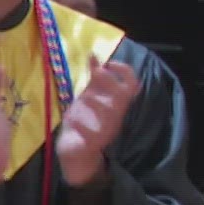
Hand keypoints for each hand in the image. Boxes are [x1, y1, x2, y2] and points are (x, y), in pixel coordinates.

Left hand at [55, 56, 138, 187]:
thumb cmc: (84, 119)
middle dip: (110, 80)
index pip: (132, 83)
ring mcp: (106, 128)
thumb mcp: (89, 96)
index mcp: (116, 103)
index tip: (108, 63)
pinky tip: (71, 119)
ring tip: (82, 98)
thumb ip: (93, 78)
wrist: (77, 150)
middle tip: (95, 76)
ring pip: (109, 112)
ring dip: (95, 100)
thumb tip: (94, 54)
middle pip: (124, 94)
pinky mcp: (93, 142)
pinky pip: (90, 133)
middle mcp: (115, 114)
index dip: (124, 70)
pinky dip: (80, 124)